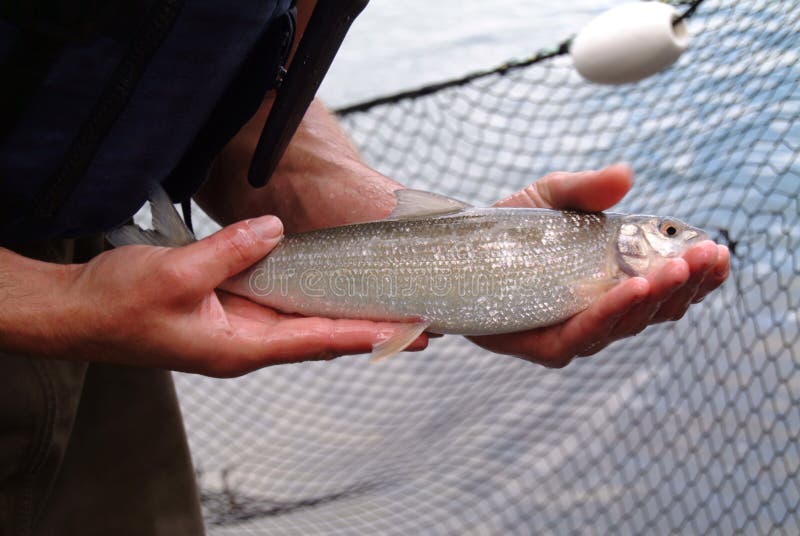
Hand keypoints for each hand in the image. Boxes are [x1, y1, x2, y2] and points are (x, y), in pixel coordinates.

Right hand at [63, 216, 425, 376]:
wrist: (79, 313)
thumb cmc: (120, 306)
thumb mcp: (177, 274)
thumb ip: (231, 251)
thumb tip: (272, 229)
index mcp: (241, 347)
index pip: (320, 341)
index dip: (367, 334)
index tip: (409, 332)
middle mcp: (248, 342)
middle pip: (322, 336)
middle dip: (370, 330)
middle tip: (418, 323)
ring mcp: (238, 327)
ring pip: (304, 320)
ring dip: (344, 314)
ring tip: (387, 306)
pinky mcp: (227, 309)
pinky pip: (278, 303)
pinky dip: (308, 295)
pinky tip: (329, 284)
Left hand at [470, 164, 729, 367]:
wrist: (455, 250)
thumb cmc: (510, 228)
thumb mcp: (551, 196)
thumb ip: (587, 189)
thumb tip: (625, 174)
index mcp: (612, 279)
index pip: (665, 284)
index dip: (697, 274)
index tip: (719, 251)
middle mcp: (600, 309)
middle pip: (655, 309)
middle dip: (685, 283)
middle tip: (708, 255)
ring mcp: (574, 330)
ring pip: (626, 324)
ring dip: (654, 298)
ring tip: (674, 270)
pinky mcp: (544, 344)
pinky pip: (583, 336)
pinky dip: (610, 314)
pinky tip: (635, 291)